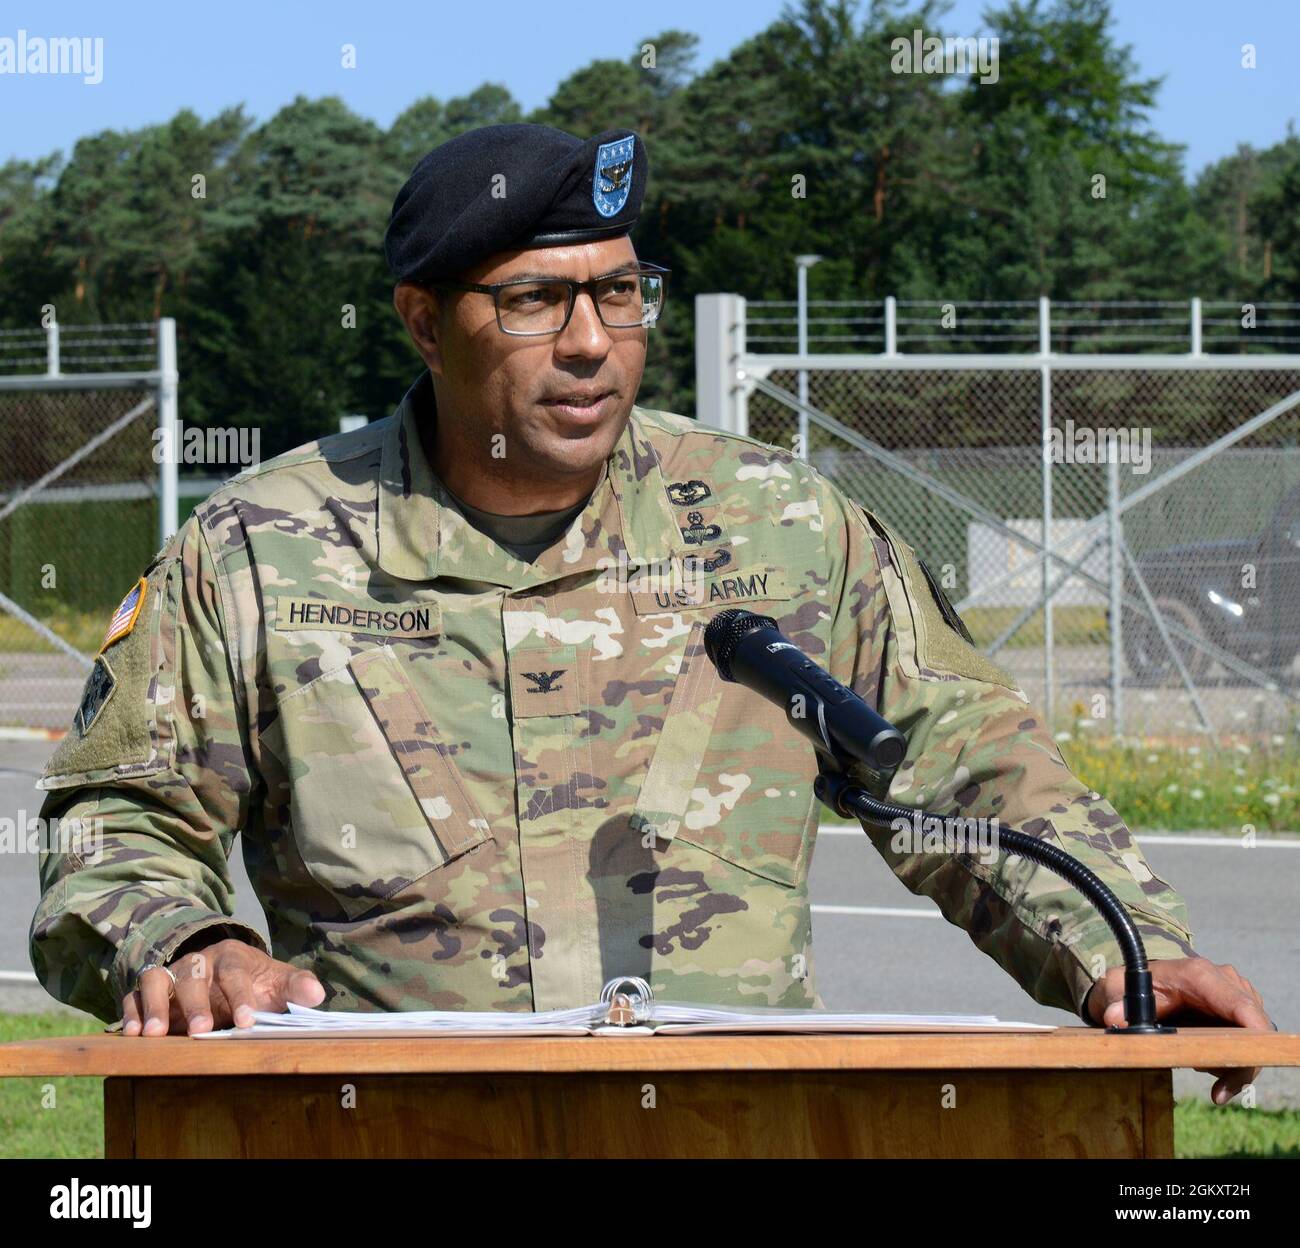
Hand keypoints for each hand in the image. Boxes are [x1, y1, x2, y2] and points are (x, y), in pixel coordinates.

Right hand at [122, 939, 324, 1035]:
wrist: (227, 973)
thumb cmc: (255, 982)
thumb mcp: (277, 982)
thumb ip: (296, 987)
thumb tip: (317, 994)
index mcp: (232, 957)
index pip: (236, 973)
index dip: (241, 996)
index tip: (247, 1022)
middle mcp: (198, 962)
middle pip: (193, 975)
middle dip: (196, 1002)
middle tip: (202, 1031)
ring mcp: (171, 975)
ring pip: (156, 979)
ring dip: (155, 1005)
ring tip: (155, 1033)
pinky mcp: (149, 991)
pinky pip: (133, 996)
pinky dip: (131, 1011)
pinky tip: (132, 1034)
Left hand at [1084, 956, 1273, 1103]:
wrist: (1138, 981)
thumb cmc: (1129, 987)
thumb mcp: (1116, 992)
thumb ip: (1115, 1004)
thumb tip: (1114, 1018)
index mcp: (1199, 974)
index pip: (1242, 1008)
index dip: (1253, 1041)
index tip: (1239, 1073)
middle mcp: (1225, 981)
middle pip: (1255, 1032)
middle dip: (1236, 1064)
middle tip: (1216, 1091)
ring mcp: (1237, 996)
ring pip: (1253, 1043)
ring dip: (1227, 1063)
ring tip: (1194, 1062)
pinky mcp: (1240, 1012)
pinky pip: (1248, 1045)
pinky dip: (1229, 1064)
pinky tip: (1202, 1064)